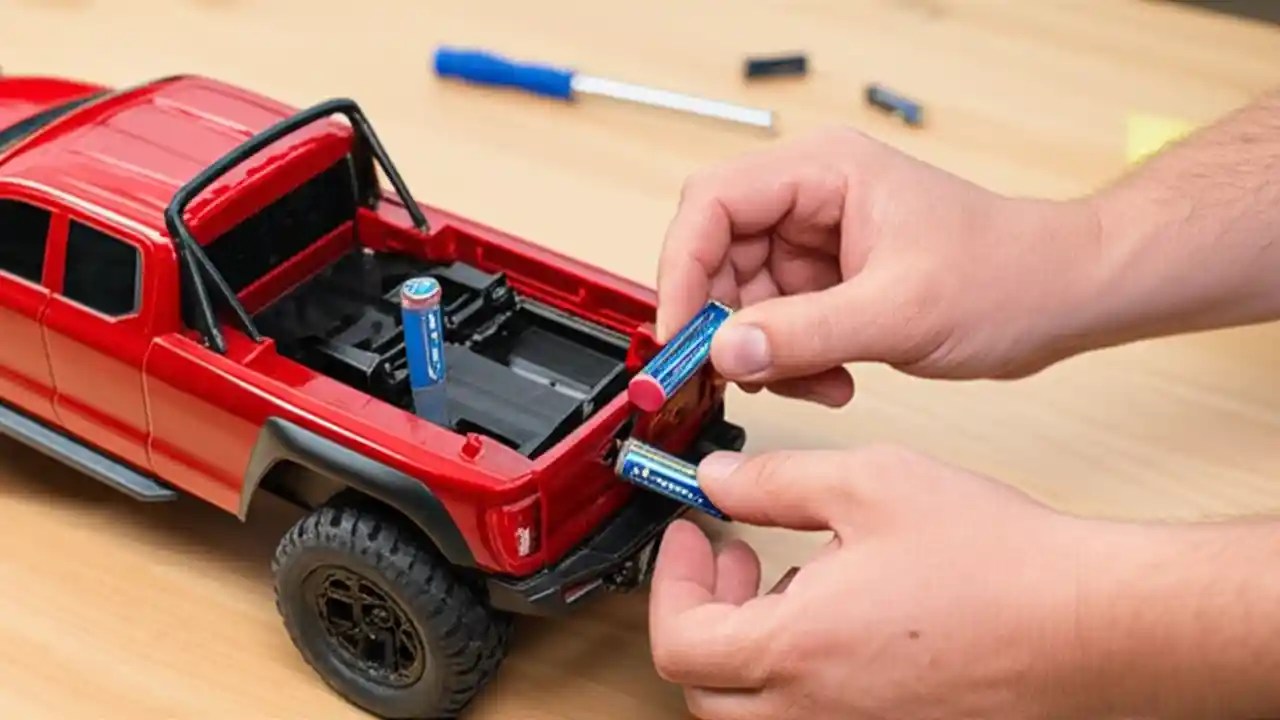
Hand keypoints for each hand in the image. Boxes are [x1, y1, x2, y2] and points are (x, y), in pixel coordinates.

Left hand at [647, 445, 1099, 719]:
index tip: (690, 536)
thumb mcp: (869, 484)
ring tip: (796, 578)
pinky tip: (843, 615)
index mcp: (797, 652)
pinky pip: (812, 718)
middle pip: (705, 687)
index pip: (679, 640)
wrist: (1093, 625)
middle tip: (732, 556)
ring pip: (757, 710)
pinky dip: (800, 674)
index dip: (669, 580)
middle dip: (702, 613)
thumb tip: (717, 483)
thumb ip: (774, 482)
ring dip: (750, 646)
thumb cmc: (1000, 563)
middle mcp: (816, 713)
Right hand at [656, 128, 1103, 406]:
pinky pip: (777, 325)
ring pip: (743, 299)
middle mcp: (810, 198)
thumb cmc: (1006, 275)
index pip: (712, 203)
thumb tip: (723, 352)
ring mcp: (817, 241)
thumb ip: (804, 333)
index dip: (682, 268)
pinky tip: (835, 380)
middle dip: (724, 322)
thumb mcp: (900, 310)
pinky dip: (792, 362)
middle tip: (735, 375)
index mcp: (823, 171)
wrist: (1060, 298)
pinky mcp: (828, 281)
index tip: (680, 334)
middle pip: (717, 254)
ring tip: (816, 381)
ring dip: (765, 353)